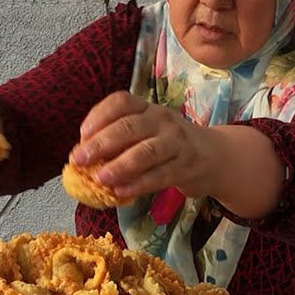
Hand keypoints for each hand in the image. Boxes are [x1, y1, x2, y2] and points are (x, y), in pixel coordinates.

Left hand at [71, 91, 215, 200]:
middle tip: (80, 160)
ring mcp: (176, 142)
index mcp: (146, 107)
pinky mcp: (186, 166)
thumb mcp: (146, 132)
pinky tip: (120, 192)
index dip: (99, 116)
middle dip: (102, 144)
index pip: (121, 102)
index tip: (82, 134)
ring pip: (146, 152)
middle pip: (129, 127)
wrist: (214, 156)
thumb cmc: (166, 145)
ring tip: (99, 179)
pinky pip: (160, 175)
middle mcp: (161, 119)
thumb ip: (118, 140)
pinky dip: (139, 184)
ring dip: (120, 165)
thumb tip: (82, 157)